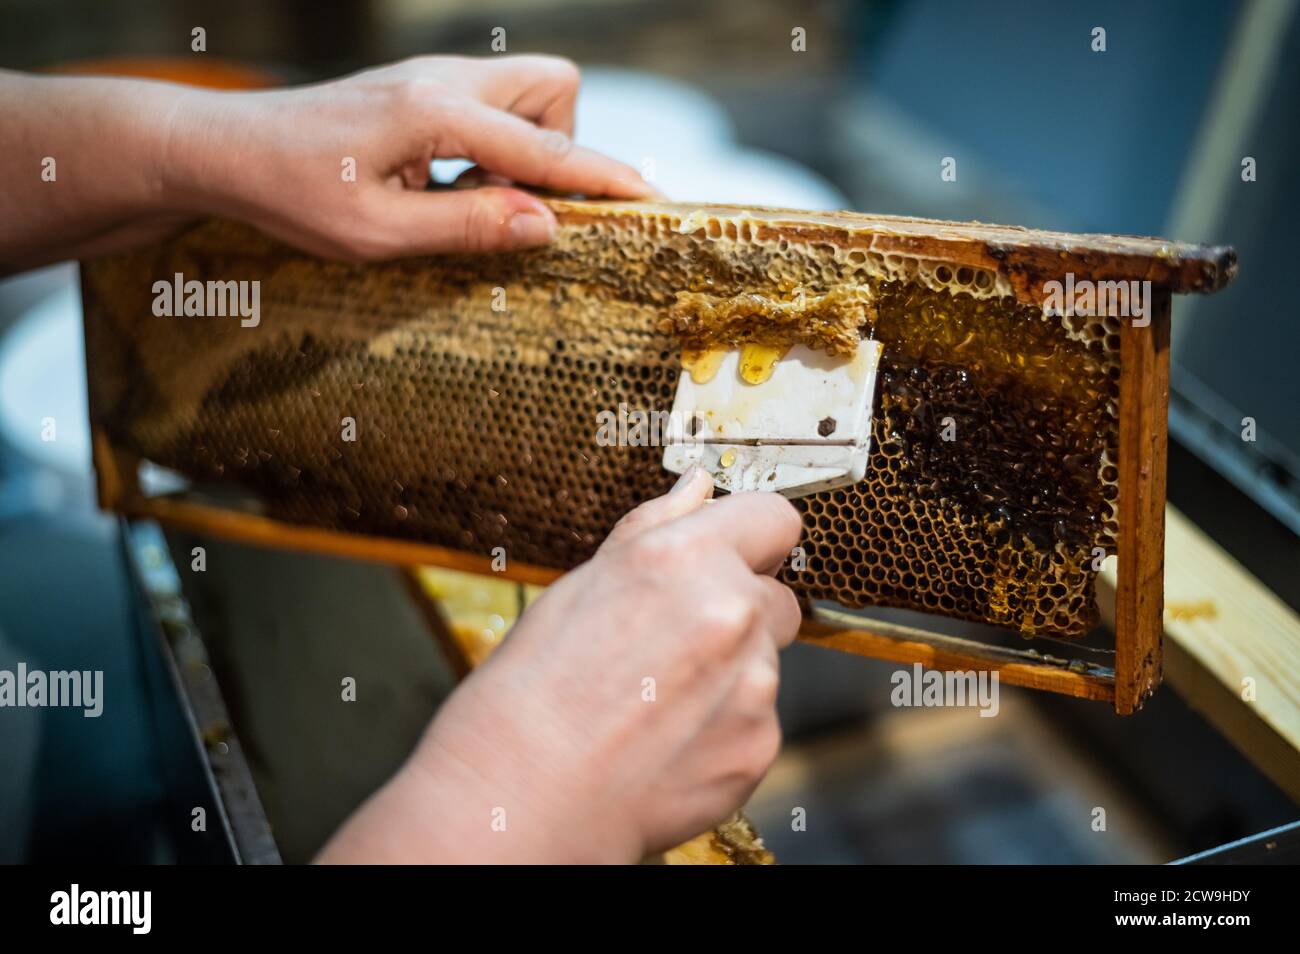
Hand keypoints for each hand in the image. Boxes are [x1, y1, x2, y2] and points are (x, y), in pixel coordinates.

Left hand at [0, 56, 653, 271]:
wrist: (226, 149)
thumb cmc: (292, 195)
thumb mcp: (379, 232)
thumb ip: (469, 226)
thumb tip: (549, 226)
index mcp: (438, 114)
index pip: (549, 148)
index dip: (607, 179)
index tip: (656, 203)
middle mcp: (445, 80)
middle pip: (556, 87)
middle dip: (564, 145)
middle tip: (524, 205)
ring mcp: (433, 77)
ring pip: (527, 91)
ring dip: (529, 146)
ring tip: (481, 200)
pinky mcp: (420, 88)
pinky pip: (492, 104)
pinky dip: (496, 145)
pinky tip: (452, 185)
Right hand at [318, 467, 803, 863]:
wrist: (523, 793)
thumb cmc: (533, 690)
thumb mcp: (582, 585)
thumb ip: (654, 531)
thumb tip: (697, 489)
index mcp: (685, 558)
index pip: (775, 519)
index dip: (754, 536)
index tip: (740, 553)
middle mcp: (731, 612)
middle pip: (776, 598)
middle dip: (739, 613)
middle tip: (672, 645)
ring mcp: (753, 683)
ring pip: (764, 664)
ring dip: (728, 675)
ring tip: (653, 701)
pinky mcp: (758, 744)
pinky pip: (757, 721)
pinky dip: (722, 729)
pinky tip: (665, 740)